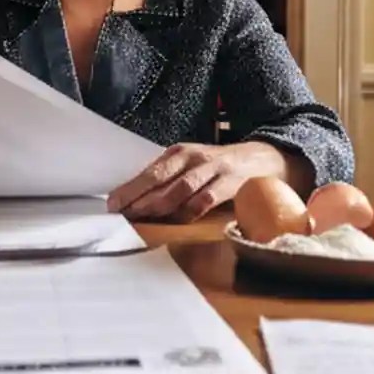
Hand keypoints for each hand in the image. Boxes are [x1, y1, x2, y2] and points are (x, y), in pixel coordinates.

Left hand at [107, 142, 303, 222]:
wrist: (261, 159)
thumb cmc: (217, 167)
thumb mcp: (191, 165)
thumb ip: (168, 180)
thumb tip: (135, 201)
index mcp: (179, 153)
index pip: (150, 172)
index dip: (130, 188)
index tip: (112, 203)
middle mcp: (194, 158)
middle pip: (161, 178)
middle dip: (138, 196)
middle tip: (122, 212)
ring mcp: (213, 170)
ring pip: (181, 189)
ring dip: (159, 204)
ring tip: (142, 216)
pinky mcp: (231, 184)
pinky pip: (207, 199)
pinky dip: (191, 211)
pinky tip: (177, 220)